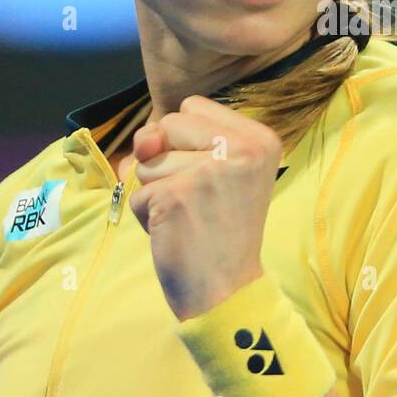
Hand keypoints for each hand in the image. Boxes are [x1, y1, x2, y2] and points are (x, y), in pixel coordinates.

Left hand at [127, 95, 281, 320]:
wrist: (227, 290)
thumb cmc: (219, 229)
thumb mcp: (213, 169)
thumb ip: (174, 139)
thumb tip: (144, 139)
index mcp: (260, 139)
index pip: (193, 106)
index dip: (186, 140)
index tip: (212, 177)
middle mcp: (242, 149)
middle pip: (168, 125)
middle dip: (167, 162)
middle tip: (199, 200)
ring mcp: (209, 171)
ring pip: (147, 160)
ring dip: (155, 191)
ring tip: (189, 217)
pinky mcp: (176, 196)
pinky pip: (136, 192)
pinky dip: (146, 216)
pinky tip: (176, 232)